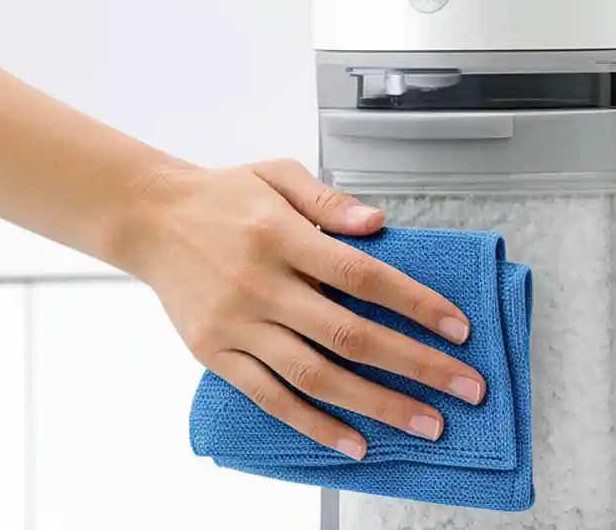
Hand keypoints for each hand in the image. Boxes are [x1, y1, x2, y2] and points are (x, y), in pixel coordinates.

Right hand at [120, 159, 485, 460]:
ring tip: (426, 424)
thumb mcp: (278, 173)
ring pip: (316, 376)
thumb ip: (329, 199)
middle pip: (350, 335)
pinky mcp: (215, 355)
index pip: (363, 276)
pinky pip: (270, 398)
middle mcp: (262, 284)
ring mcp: (238, 325)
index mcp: (283, 236)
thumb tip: (378, 223)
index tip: (458, 329)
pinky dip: (313, 424)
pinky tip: (355, 442)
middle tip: (466, 388)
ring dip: (377, 405)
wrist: (148, 218)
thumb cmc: (224, 195)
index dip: (416, 304)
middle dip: (416, 366)